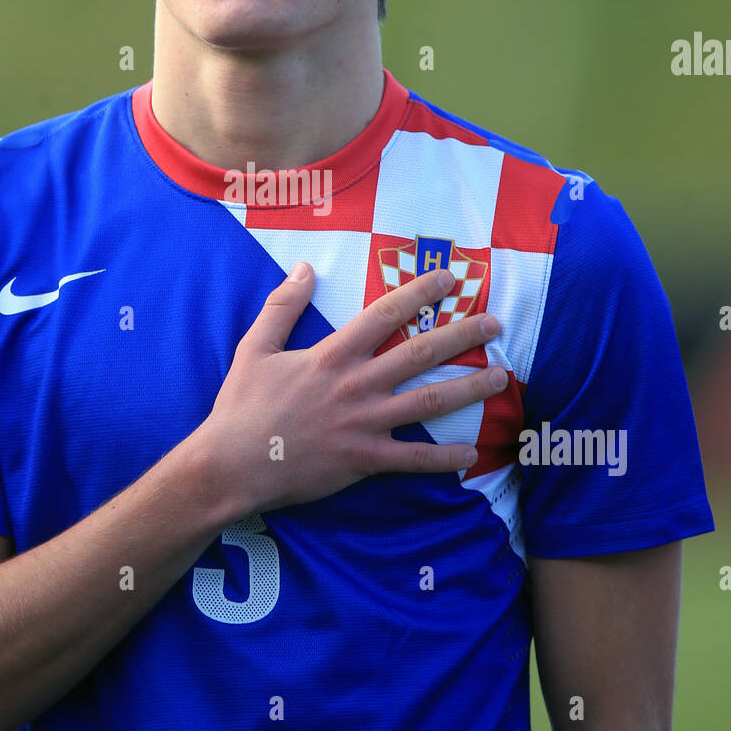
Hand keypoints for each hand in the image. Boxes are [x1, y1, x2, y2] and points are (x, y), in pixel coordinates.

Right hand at [197, 261, 505, 515]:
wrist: (230, 464)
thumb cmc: (241, 405)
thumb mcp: (256, 347)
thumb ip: (282, 305)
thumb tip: (304, 266)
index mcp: (332, 355)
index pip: (386, 314)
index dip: (420, 292)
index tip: (450, 277)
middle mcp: (356, 385)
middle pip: (420, 353)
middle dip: (462, 335)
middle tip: (494, 323)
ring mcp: (364, 424)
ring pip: (428, 403)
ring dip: (468, 389)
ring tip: (499, 377)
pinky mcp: (363, 460)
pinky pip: (413, 460)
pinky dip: (444, 458)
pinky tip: (470, 452)